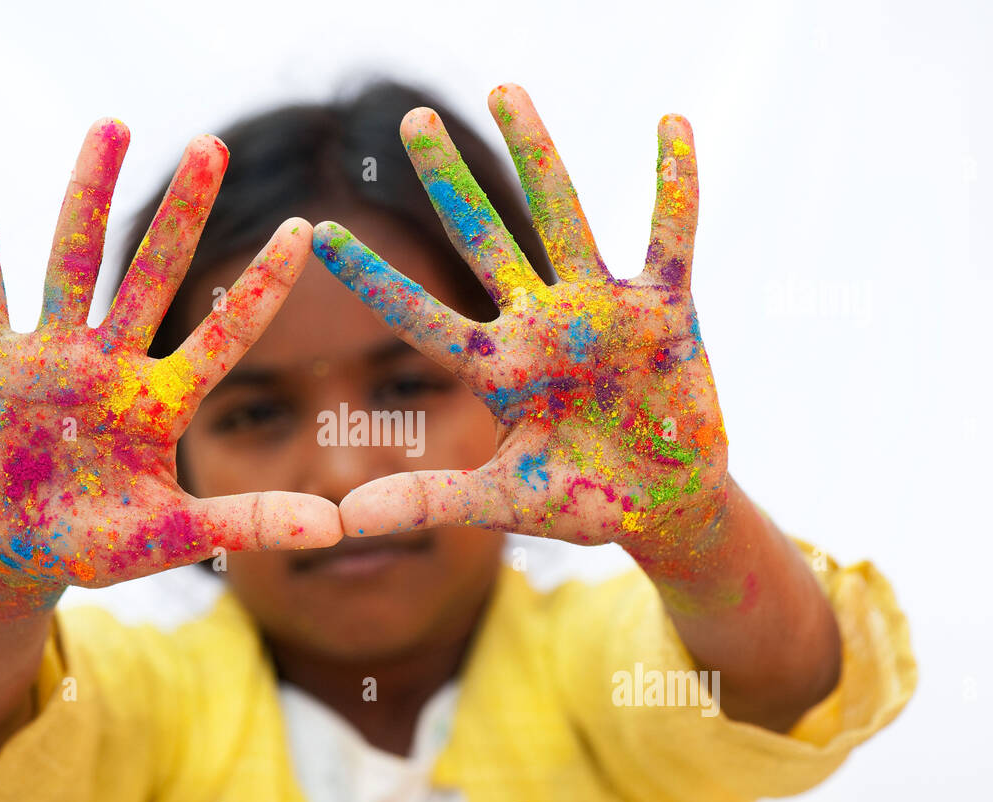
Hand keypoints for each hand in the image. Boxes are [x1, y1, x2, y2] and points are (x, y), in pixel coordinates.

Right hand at [0, 119, 340, 592]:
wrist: (18, 556)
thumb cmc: (98, 544)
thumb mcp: (174, 535)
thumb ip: (248, 523)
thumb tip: (336, 527)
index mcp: (160, 403)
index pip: (224, 333)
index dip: (262, 284)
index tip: (305, 227)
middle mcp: (111, 366)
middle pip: (153, 275)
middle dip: (182, 214)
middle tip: (214, 146)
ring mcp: (50, 359)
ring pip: (73, 262)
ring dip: (89, 196)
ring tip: (113, 125)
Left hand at [314, 84, 728, 556]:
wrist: (665, 506)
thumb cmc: (582, 502)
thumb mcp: (502, 503)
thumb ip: (428, 501)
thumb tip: (339, 521)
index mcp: (499, 369)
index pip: (422, 315)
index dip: (373, 280)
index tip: (317, 234)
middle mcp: (541, 325)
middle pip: (483, 239)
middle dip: (448, 181)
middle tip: (409, 121)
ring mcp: (602, 310)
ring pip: (562, 215)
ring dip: (535, 152)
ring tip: (502, 88)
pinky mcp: (667, 310)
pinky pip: (671, 235)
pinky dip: (675, 184)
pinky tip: (670, 122)